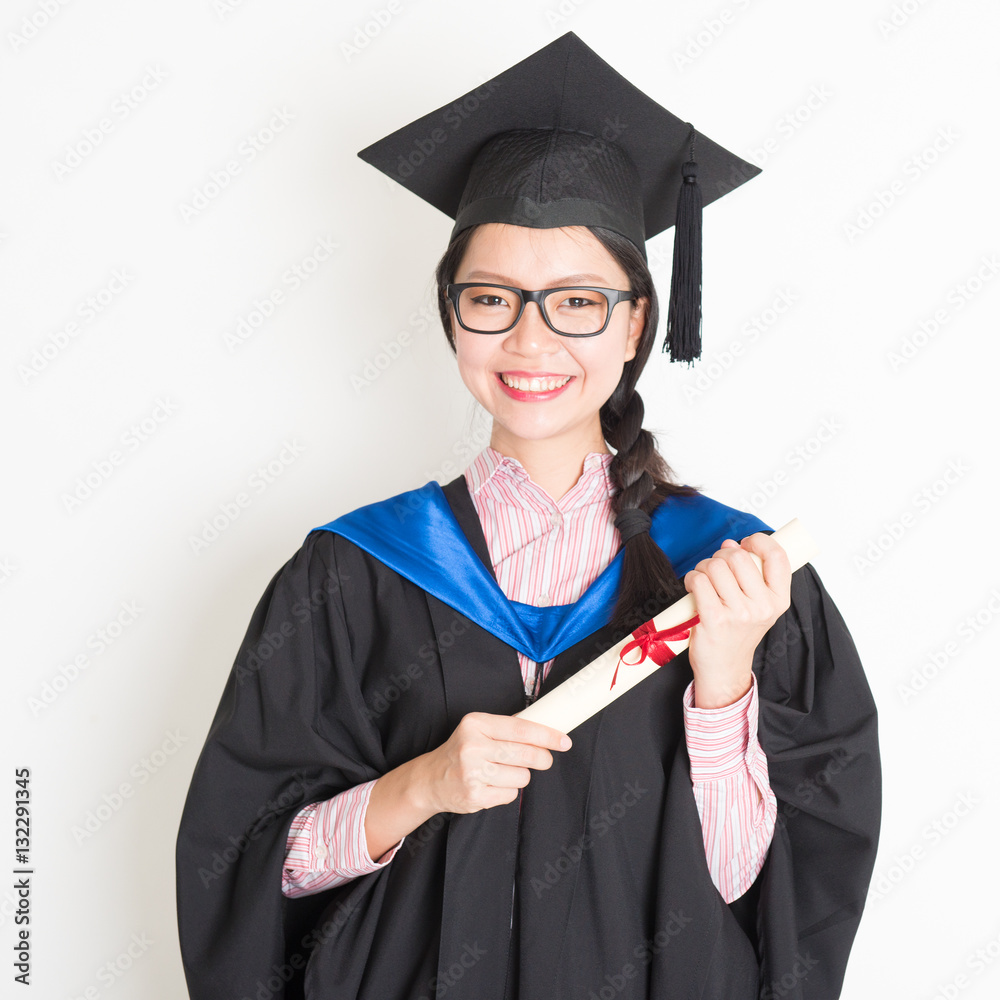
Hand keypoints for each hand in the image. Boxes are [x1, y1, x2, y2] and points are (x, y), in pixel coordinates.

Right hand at [415, 712, 571, 814]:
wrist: (430, 779)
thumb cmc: (462, 750)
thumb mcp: (478, 730)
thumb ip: (507, 728)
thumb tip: (545, 728)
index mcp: (476, 724)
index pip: (521, 729)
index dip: (547, 736)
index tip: (564, 741)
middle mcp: (472, 746)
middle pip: (525, 754)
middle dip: (542, 758)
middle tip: (545, 759)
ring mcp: (472, 773)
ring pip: (521, 777)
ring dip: (520, 776)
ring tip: (503, 772)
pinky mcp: (474, 796)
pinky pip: (510, 794)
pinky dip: (508, 790)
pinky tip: (493, 785)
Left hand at [683, 532, 791, 708]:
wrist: (724, 668)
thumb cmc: (737, 633)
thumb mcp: (757, 606)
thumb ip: (751, 575)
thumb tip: (731, 543)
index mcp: (778, 600)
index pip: (777, 556)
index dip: (759, 541)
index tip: (744, 543)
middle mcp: (762, 607)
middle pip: (737, 557)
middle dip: (720, 556)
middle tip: (716, 569)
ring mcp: (739, 613)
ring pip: (715, 566)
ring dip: (703, 568)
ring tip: (704, 581)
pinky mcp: (715, 618)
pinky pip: (699, 580)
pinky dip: (691, 579)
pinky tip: (693, 588)